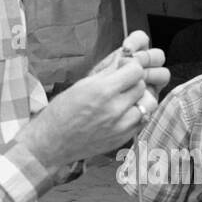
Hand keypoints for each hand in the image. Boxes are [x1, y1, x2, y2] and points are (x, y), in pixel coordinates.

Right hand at [20, 32, 162, 167]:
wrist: (53, 142)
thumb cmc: (62, 112)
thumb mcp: (81, 85)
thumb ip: (106, 72)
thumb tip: (122, 58)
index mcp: (102, 91)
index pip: (135, 70)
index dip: (130, 67)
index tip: (123, 69)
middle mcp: (114, 109)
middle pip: (142, 86)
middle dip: (134, 81)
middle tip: (123, 84)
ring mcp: (121, 126)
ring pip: (148, 104)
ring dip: (140, 98)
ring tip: (127, 98)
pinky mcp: (123, 138)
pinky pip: (142, 120)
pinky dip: (137, 114)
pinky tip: (124, 112)